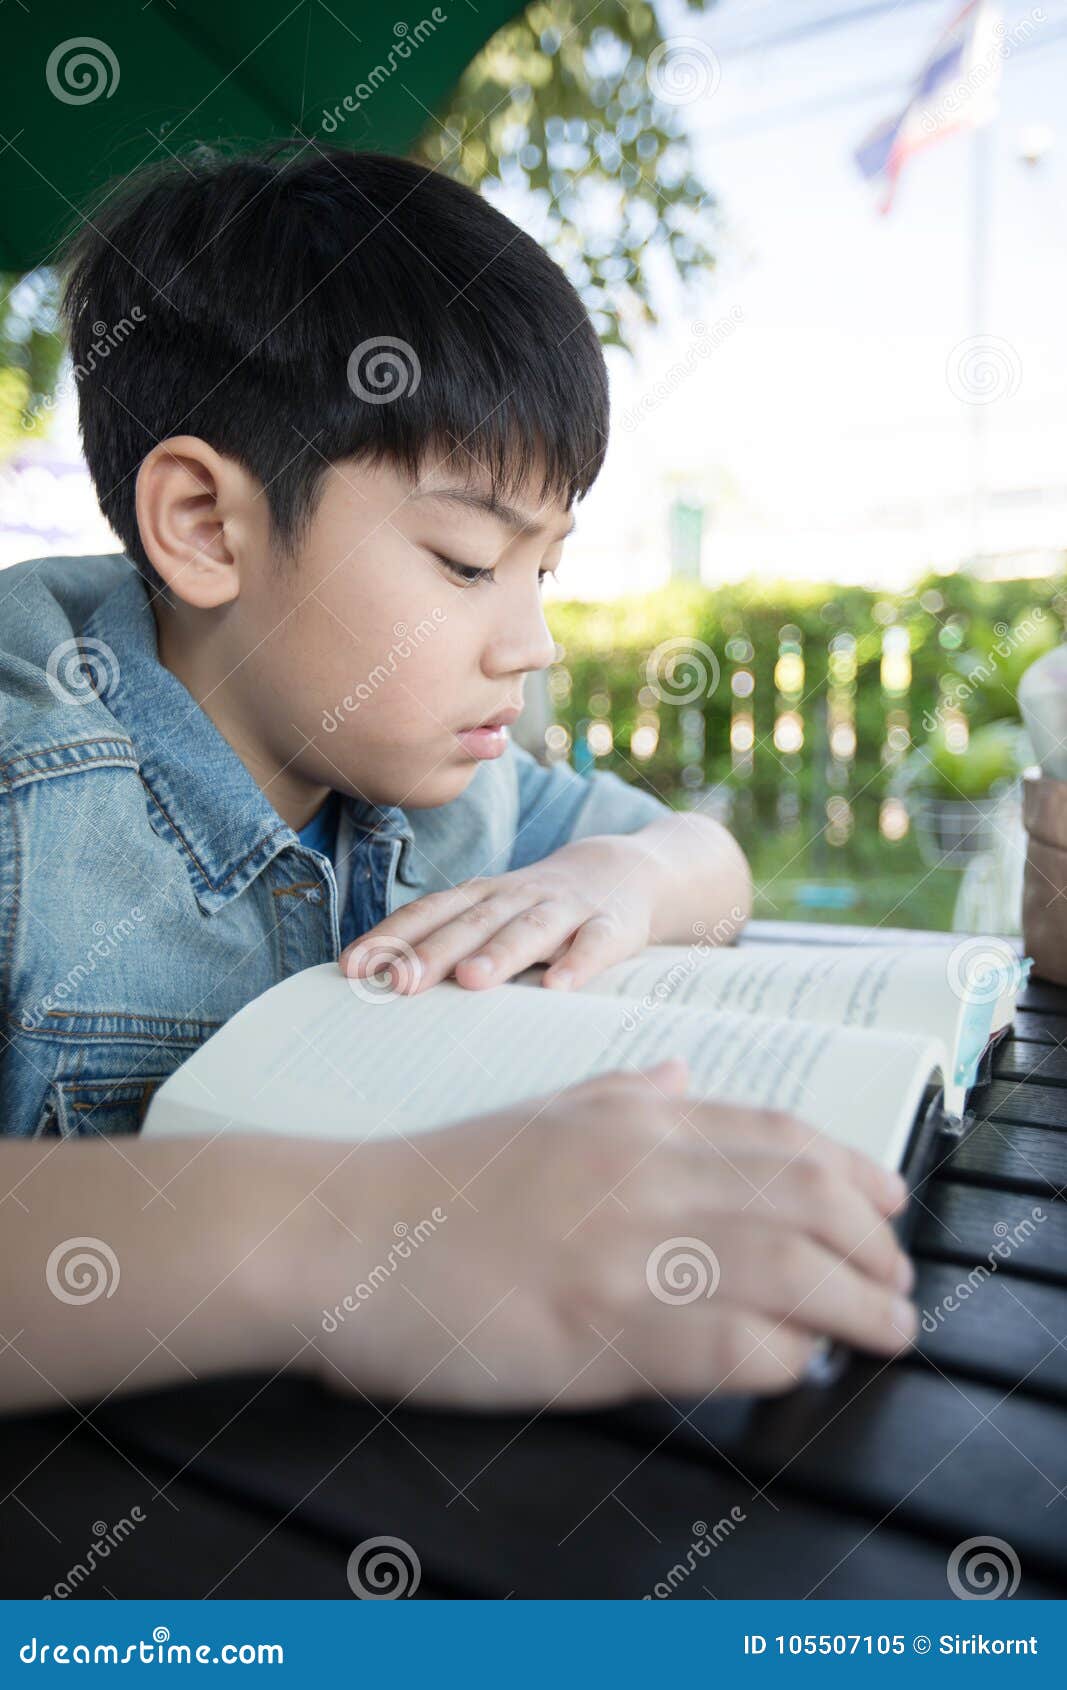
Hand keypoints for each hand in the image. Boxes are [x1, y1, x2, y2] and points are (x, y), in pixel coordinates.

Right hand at [266, 1062, 918, 1409]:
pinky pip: (729, 1347)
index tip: (888, 1207)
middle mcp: (644, 1172)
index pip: (780, 1138)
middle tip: (897, 1285)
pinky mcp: (598, 1331)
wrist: (339, 1233)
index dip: (854, 1173)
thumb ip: (617, 1092)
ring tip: (883, 1333)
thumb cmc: (431, 1182)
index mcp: (629, 1121)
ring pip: (790, 1271)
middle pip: (806, 1201)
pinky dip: (781, 1359)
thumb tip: (681, 1072)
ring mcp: (625, 1249)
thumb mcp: (535, 1112)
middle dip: (875, 1246)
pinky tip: (795, 1368)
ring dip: (856, 1308)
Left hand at [340, 835, 658, 993]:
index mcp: (483, 896)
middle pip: (472, 923)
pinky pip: (595, 946)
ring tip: (471, 981)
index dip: (391, 937)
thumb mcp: (493, 914)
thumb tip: (380, 980)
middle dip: (434, 951)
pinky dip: (578, 965)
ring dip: (500, 953)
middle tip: (399, 981)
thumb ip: (448, 940)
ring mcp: (567, 910)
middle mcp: (519, 898)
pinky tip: (559, 989)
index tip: (352, 967)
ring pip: (530, 930)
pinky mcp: (612, 927)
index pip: (430, 912)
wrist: (626, 872)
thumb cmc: (540, 907)